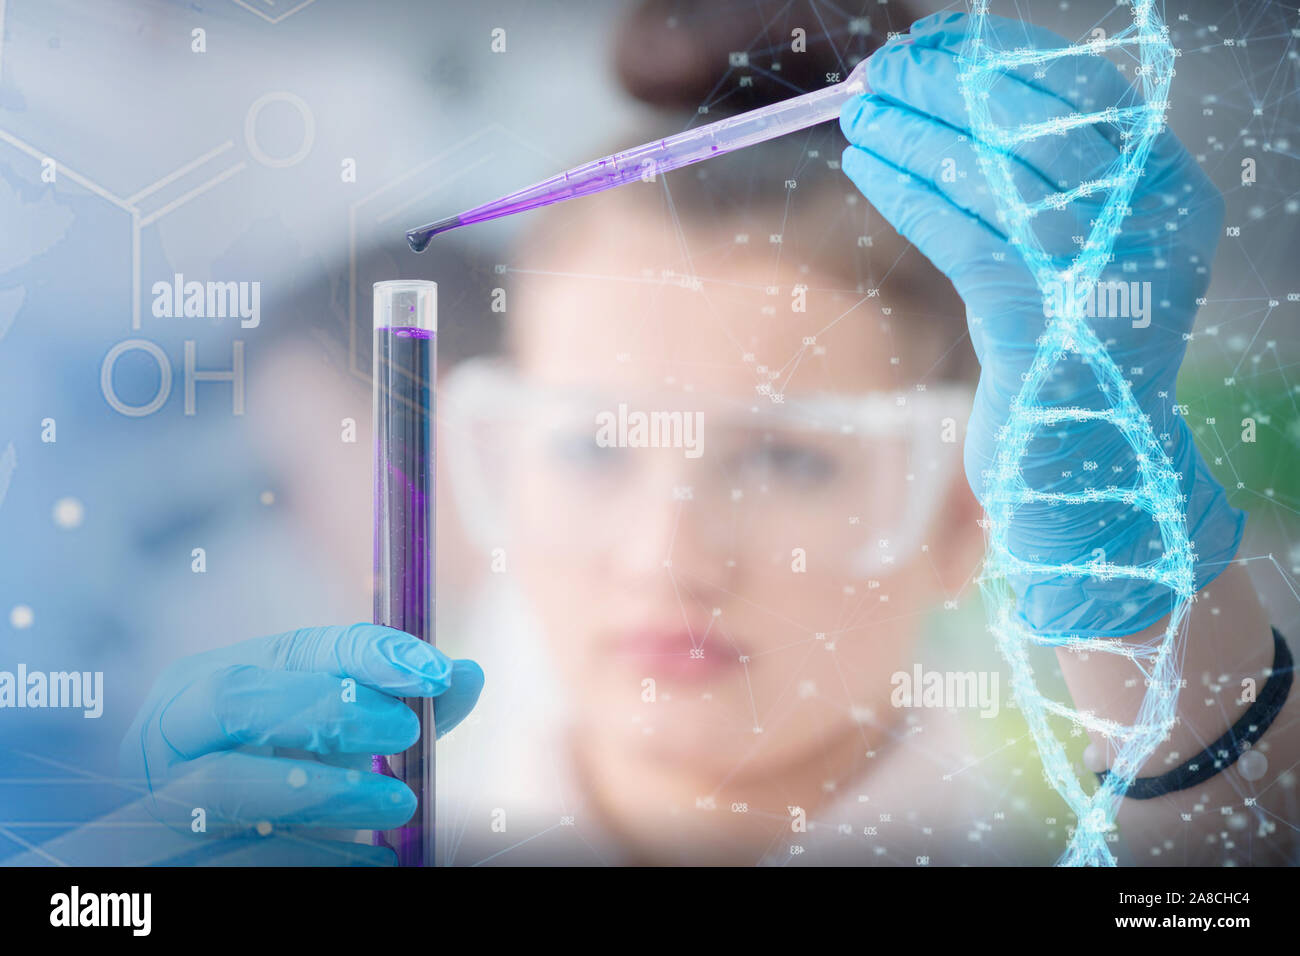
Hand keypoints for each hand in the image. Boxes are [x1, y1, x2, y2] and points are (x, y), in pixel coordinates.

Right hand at [109, 623, 482, 865]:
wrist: (225, 856)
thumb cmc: (284, 781)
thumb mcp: (336, 738)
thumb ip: (397, 705)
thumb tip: (467, 674)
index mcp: (206, 684)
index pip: (291, 650)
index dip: (367, 656)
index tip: (436, 673)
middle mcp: (166, 735)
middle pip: (236, 702)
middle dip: (328, 708)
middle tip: (407, 733)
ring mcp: (151, 800)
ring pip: (223, 785)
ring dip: (324, 789)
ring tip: (402, 802)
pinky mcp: (160, 864)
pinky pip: (232, 858)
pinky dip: (310, 855)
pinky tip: (374, 859)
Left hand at [840, 11, 1244, 635]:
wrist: (1091, 473)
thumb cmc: (1068, 358)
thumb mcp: (1068, 256)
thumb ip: (1035, 185)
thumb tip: (947, 101)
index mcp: (1171, 193)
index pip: (1090, 93)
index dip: (1008, 57)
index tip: (940, 38)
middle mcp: (1152, 224)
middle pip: (1038, 124)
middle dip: (949, 88)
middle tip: (881, 69)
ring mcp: (1107, 275)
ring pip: (997, 175)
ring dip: (916, 132)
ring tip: (858, 109)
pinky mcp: (1047, 325)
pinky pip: (966, 237)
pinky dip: (910, 193)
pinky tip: (866, 165)